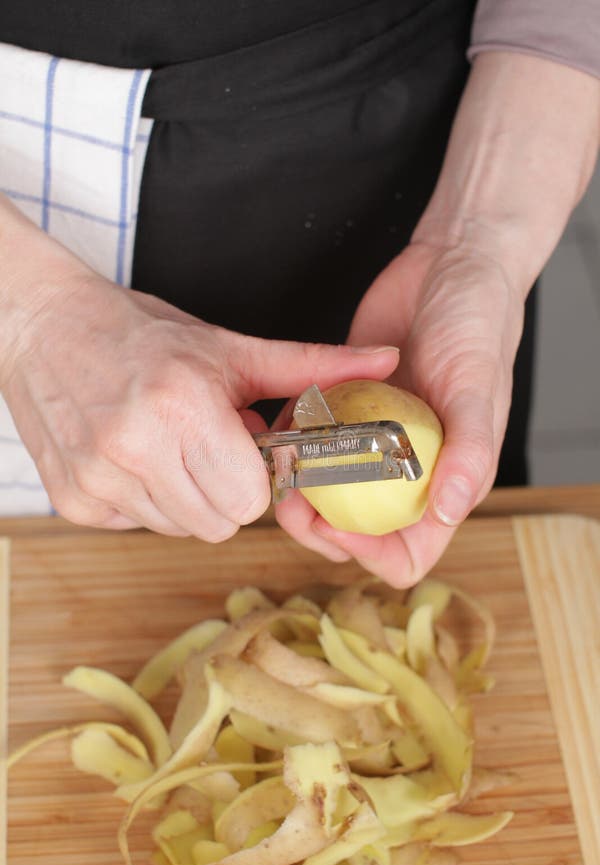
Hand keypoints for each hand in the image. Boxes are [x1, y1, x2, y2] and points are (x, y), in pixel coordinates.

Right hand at [0, 199, 399, 538]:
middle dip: (227, 492)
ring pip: (180, 529)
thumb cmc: (142, 334)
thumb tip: (387, 362)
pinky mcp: (73, 500)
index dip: (257, 481)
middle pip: (218, 524)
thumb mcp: (229, 348)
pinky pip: (138, 525)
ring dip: (187, 497)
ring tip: (170, 445)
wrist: (43, 326)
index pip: (250, 501)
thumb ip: (311, 366)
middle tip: (209, 447)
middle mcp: (134, 447)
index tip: (246, 450)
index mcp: (183, 405)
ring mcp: (97, 478)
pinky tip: (135, 457)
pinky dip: (147, 500)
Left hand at [276, 50, 599, 584]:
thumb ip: (470, 450)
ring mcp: (374, 442)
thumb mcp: (477, 385)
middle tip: (293, 498)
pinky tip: (287, 419)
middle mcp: (407, 469)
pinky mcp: (346, 409)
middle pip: (357, 531)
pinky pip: (312, 441)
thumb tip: (453, 510)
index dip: (371, 553)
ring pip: (327, 493)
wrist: (450, 264)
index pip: (408, 552)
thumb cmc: (478, 324)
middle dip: (320, 527)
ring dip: (300, 490)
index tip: (337, 525)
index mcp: (445, 479)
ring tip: (283, 462)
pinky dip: (294, 439)